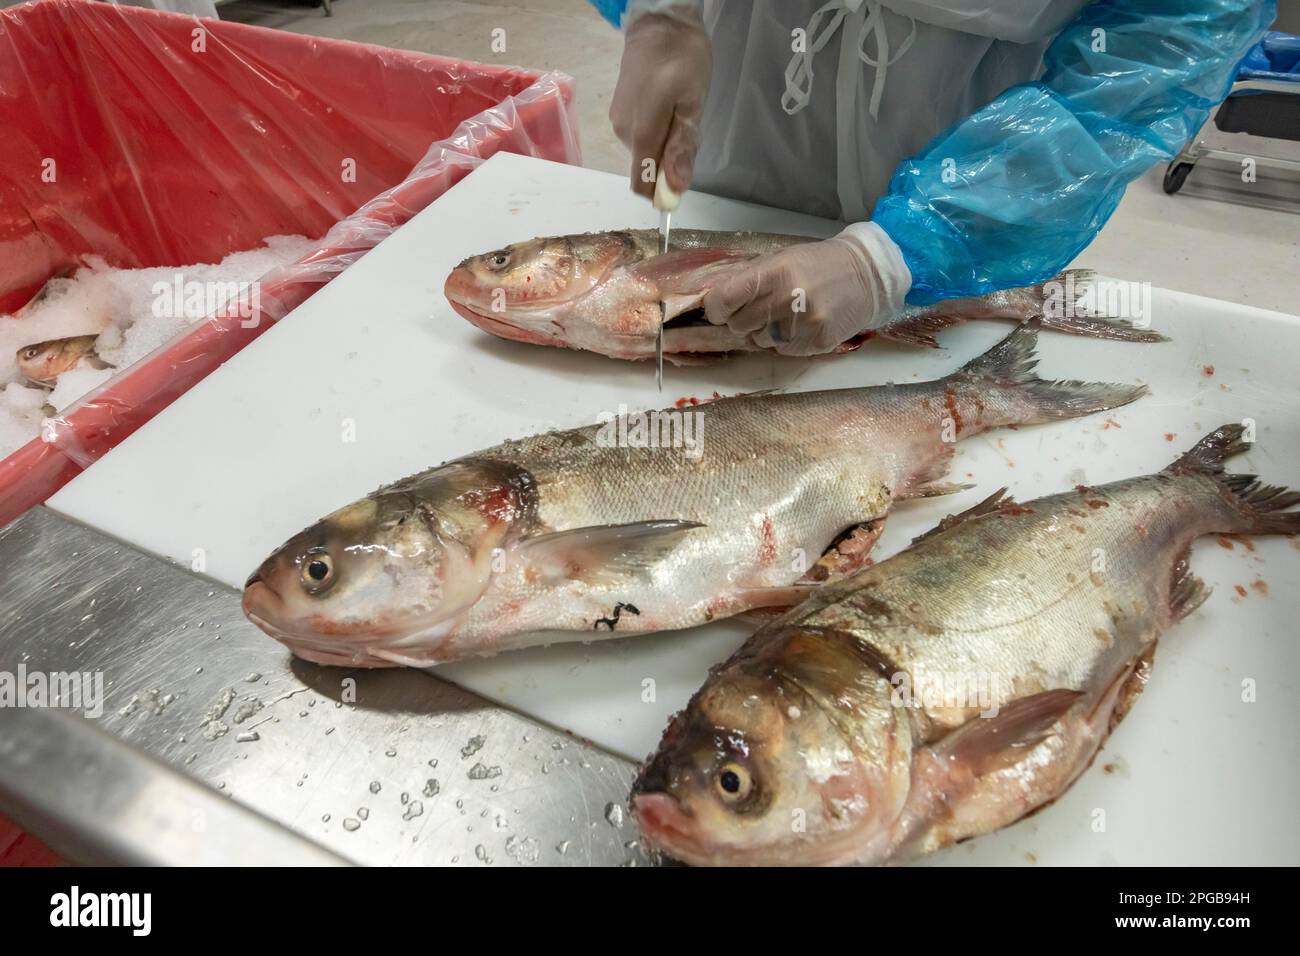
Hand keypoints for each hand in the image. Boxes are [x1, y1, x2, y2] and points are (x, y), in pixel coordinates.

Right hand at [609, 7, 711, 200]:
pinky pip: (639, 135)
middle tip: (687, 126)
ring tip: (678, 110)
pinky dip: (655, 130)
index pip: (641, 183)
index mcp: (641, 133)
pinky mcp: (618, 112)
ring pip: (644, 150)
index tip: (679, 183)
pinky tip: (666, 105)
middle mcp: (622, 132)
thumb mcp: (693, 102)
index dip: (660, 192)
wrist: (659, 23)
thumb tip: (675, 188)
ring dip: (663, 142)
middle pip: (646, 166)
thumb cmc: (682, 58)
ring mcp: (617, 121)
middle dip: (667, 160)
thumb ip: (682, 146)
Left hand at [702, 224, 911, 355]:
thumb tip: (716, 301)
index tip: (719, 309)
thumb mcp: (782, 259)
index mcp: (775, 273)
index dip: (716, 308)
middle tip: (762, 308)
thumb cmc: (818, 264)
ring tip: (787, 314)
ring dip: (765, 331)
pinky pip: (782, 351)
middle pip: (738, 325)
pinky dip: (785, 341)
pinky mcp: (816, 343)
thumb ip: (749, 279)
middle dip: (743, 319)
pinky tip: (801, 324)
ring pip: (759, 341)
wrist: (867, 275)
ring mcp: (803, 324)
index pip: (724, 300)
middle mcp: (787, 299)